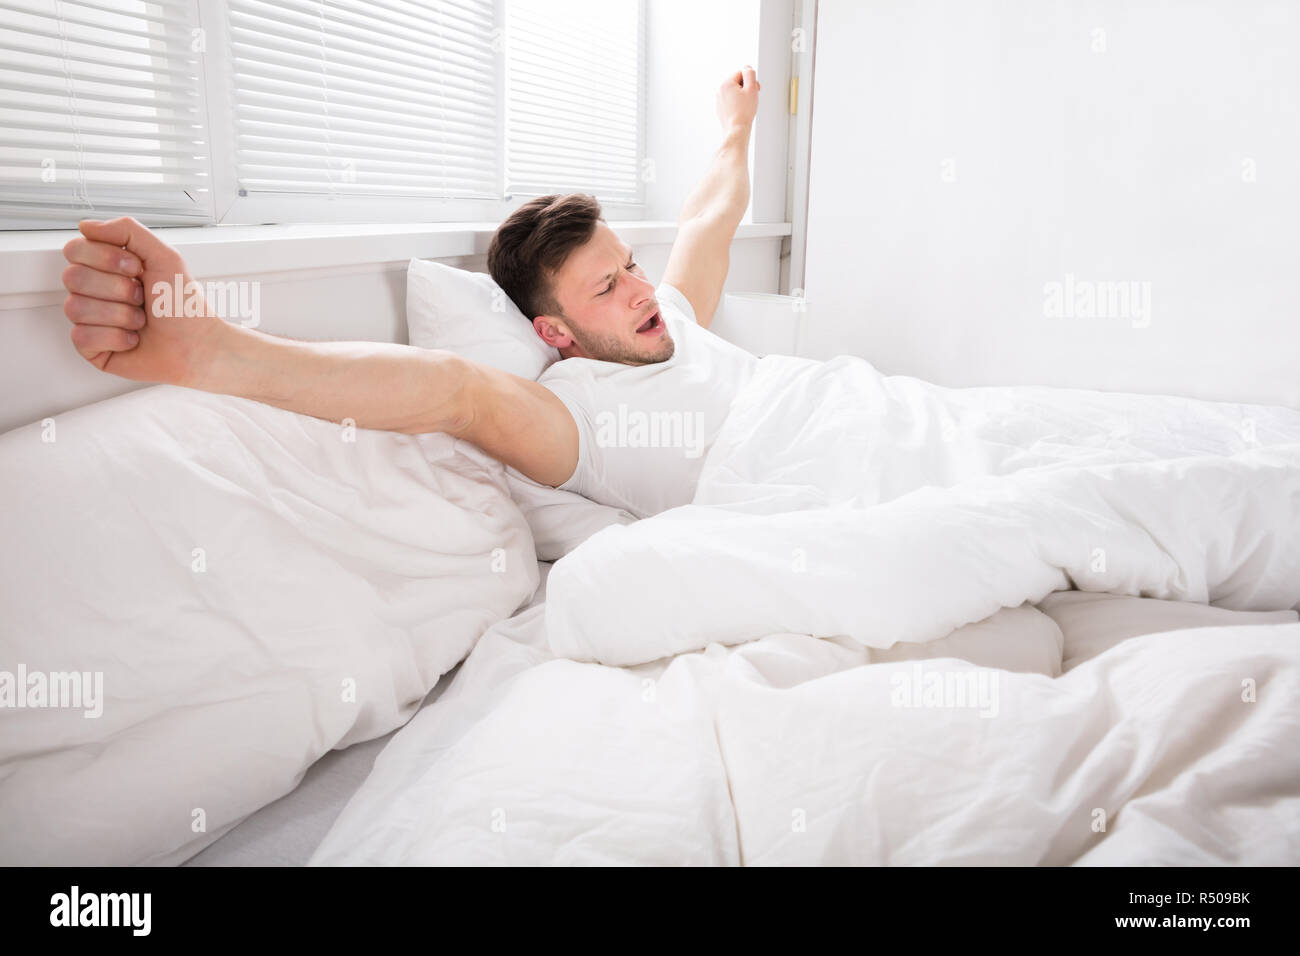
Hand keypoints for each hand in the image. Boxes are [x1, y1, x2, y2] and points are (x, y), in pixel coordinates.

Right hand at [61, 217, 224, 385]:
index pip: (75, 249)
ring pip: (76, 308)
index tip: (136, 268)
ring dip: (120, 315)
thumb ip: (127, 230)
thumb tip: (86, 226)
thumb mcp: (164, 256)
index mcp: (107, 267)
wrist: (197, 345)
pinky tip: (133, 339)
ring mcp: (90, 319)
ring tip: (141, 320)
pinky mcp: (91, 348)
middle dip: (118, 288)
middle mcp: (95, 291)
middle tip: (142, 297)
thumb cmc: (183, 305)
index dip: (106, 259)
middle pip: (73, 277)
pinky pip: (82, 337)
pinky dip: (116, 338)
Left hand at [716, 64, 759, 131]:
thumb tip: (747, 68)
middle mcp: (719, 90)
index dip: (751, 80)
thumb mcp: (752, 88)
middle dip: (746, 87)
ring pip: (734, 91)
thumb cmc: (744, 112)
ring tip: (746, 106)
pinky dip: (737, 104)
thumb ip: (750, 74)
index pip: (742, 73)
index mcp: (726, 83)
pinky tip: (741, 111)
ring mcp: (719, 100)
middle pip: (737, 81)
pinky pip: (731, 101)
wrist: (736, 130)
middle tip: (751, 98)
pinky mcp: (720, 108)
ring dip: (742, 96)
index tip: (754, 90)